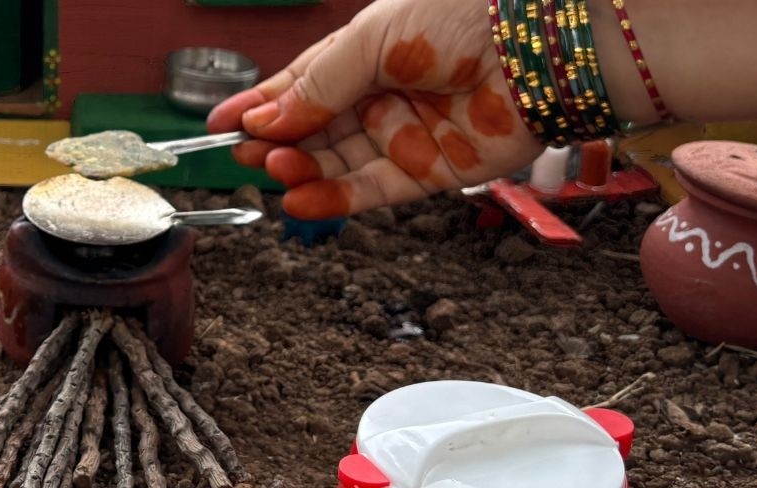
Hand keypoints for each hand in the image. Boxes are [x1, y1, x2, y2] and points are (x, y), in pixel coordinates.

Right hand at [208, 0, 543, 218]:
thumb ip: (319, 84)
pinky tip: (299, 200)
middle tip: (246, 153)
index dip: (260, 107)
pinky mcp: (430, 173)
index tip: (218, 127)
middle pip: (314, 130)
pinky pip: (371, 191)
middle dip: (276, 142)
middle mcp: (381, 96)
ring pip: (337, 164)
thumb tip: (265, 120)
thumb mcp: (373, 38)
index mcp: (365, 54)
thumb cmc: (462, 16)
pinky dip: (334, 199)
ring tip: (274, 170)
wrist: (538, 46)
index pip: (300, 86)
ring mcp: (404, 136)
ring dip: (301, 170)